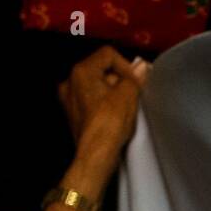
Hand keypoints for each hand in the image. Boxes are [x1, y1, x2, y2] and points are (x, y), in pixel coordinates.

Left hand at [57, 45, 149, 178]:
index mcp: (81, 71)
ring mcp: (69, 101)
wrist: (96, 155)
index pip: (108, 54)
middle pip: (101, 70)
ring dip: (113, 92)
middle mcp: (70, 83)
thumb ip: (134, 77)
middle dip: (119, 79)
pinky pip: (92, 102)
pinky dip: (104, 104)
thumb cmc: (109, 123)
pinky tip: (115, 117)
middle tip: (133, 93)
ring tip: (126, 107)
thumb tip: (141, 68)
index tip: (136, 80)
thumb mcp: (128, 94)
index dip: (126, 65)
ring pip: (96, 87)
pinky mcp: (73, 116)